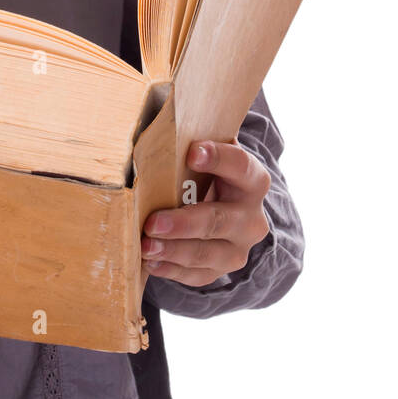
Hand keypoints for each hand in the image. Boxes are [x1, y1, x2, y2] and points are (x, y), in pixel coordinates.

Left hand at [141, 139, 271, 287]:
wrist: (225, 208)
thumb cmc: (206, 175)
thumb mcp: (208, 156)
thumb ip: (191, 144)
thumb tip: (157, 123)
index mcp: (252, 180)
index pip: (241, 166)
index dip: (218, 158)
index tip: (192, 151)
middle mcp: (252, 218)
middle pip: (219, 220)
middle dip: (184, 223)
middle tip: (153, 222)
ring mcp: (239, 248)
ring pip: (208, 253)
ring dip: (173, 251)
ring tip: (145, 246)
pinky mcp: (222, 270)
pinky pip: (197, 275)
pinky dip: (172, 270)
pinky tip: (151, 262)